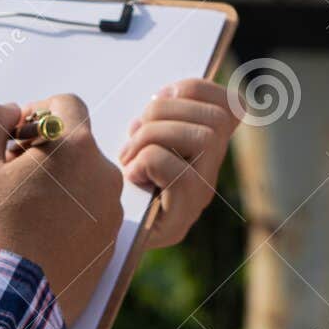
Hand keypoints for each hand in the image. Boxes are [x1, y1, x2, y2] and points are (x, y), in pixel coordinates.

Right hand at [0, 97, 123, 324]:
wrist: (11, 302)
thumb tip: (9, 111)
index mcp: (77, 150)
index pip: (66, 105)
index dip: (34, 112)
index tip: (11, 137)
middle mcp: (105, 178)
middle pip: (74, 144)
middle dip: (42, 150)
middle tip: (7, 176)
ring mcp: (110, 215)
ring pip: (82, 181)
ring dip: (54, 183)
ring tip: (19, 209)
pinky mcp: (108, 246)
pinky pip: (87, 215)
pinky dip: (64, 215)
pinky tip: (34, 234)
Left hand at [118, 78, 240, 247]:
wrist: (96, 239)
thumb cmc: (108, 183)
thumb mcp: (130, 140)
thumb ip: (150, 118)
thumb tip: (161, 94)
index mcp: (201, 150)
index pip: (231, 107)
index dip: (200, 89)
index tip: (164, 94)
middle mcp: (209, 173)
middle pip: (216, 118)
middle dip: (166, 111)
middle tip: (134, 132)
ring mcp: (200, 197)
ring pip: (202, 138)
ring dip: (154, 136)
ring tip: (129, 155)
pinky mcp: (182, 219)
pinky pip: (177, 170)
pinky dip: (146, 163)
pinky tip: (131, 176)